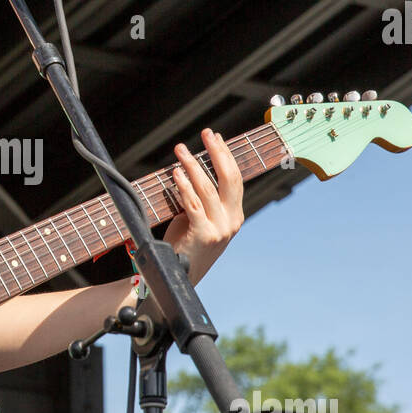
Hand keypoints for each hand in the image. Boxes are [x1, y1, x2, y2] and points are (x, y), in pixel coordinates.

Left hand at [162, 128, 243, 284]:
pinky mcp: (204, 235)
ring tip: (180, 150)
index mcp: (234, 216)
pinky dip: (184, 186)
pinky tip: (176, 173)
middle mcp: (232, 222)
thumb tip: (191, 168)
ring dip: (193, 165)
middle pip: (229, 178)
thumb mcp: (197, 219)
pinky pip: (193, 204)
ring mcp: (220, 229)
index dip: (226, 155)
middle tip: (206, 133)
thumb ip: (200, 199)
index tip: (215, 138)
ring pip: (208, 188)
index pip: (235, 179)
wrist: (178, 279)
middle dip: (217, 152)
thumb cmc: (184, 247)